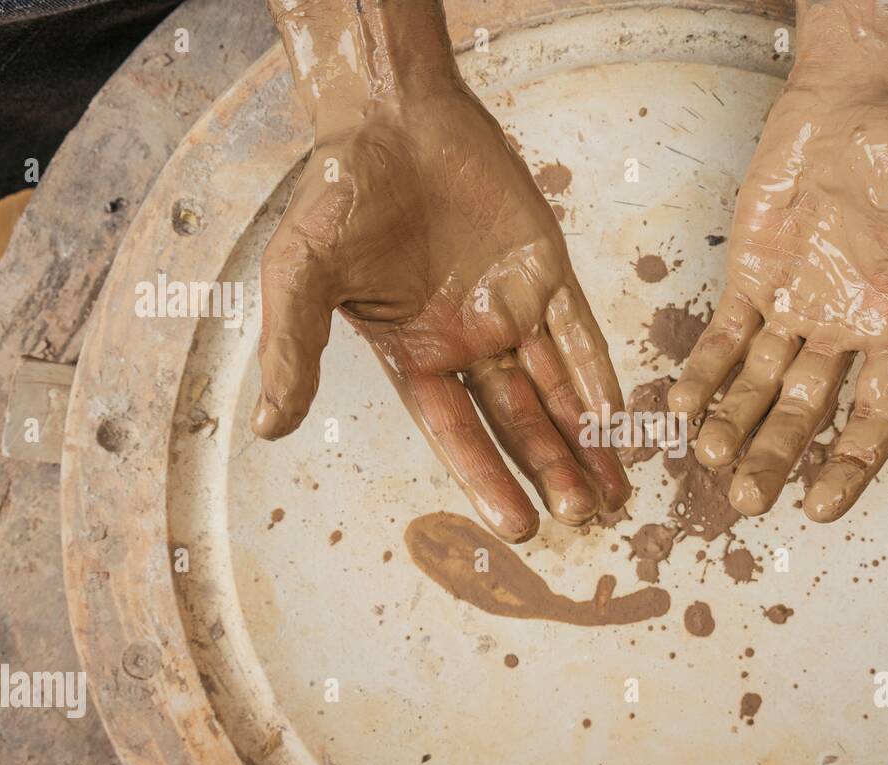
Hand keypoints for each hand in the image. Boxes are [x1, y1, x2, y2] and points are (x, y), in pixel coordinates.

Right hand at [252, 86, 629, 542]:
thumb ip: (293, 349)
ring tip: (615, 491)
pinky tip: (620, 418)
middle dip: (550, 468)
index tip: (519, 527)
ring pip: (557, 387)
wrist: (393, 114)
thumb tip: (267, 427)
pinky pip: (579, 333)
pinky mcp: (547, 271)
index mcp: (415, 354)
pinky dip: (599, 374)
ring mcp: (511, 308)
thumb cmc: (341, 192)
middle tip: (586, 517)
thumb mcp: (303, 274)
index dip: (487, 479)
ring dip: (586, 437)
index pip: (456, 432)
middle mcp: (468, 342)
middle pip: (518, 421)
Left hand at [669, 76, 887, 522]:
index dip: (848, 466)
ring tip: (707, 458)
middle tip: (742, 500)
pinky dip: (703, 372)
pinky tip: (680, 408)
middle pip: (805, 415)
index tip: (819, 508)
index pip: (874, 417)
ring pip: (759, 386)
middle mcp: (841, 330)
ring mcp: (793, 307)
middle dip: (774, 458)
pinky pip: (724, 338)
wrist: (854, 99)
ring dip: (733, 424)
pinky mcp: (751, 278)